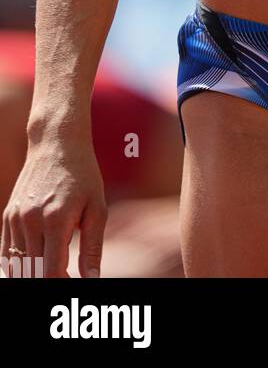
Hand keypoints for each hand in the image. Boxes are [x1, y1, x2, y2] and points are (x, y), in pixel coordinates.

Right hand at [1, 136, 106, 278]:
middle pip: (33, 272)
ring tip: (54, 268)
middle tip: (66, 276)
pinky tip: (36, 261)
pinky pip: (7, 253)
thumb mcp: (97, 207)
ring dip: (34, 274)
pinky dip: (19, 265)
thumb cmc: (83, 175)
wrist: (56, 143)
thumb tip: (93, 279)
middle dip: (50, 280)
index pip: (52, 272)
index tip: (74, 283)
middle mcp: (31, 221)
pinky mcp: (8, 216)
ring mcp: (16, 219)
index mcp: (56, 220)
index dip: (62, 285)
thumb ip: (93, 247)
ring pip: (18, 266)